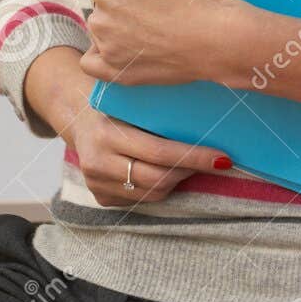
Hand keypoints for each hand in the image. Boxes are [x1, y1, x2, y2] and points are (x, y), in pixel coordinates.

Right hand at [68, 98, 230, 206]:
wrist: (77, 116)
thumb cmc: (115, 103)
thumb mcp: (131, 101)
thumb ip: (159, 114)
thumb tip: (211, 124)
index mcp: (105, 134)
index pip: (159, 153)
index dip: (194, 158)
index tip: (223, 158)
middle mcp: (97, 161)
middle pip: (157, 179)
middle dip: (190, 171)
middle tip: (213, 161)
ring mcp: (96, 184)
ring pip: (152, 194)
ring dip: (177, 181)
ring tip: (189, 164)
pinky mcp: (100, 197)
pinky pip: (141, 200)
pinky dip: (159, 188)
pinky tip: (165, 172)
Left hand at [80, 0, 243, 87]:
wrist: (219, 39)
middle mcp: (99, 20)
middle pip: (107, 1)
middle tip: (159, 3)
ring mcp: (108, 50)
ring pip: (103, 28)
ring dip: (118, 23)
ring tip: (153, 26)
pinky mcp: (119, 74)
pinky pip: (92, 64)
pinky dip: (101, 55)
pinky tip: (120, 48)